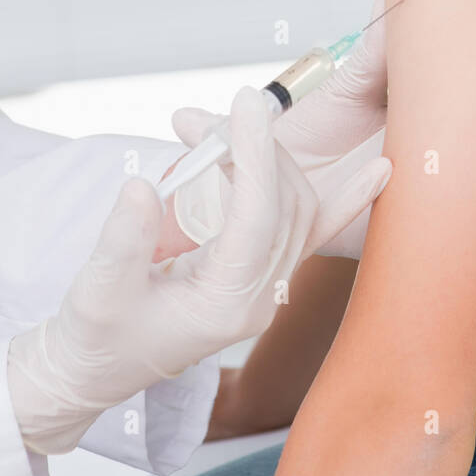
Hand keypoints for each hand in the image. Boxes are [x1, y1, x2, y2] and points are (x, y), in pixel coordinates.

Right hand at [7, 86, 390, 455]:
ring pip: (297, 207)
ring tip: (219, 128)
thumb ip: (121, 240)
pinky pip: (313, 231)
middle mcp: (262, 299)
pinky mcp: (266, 274)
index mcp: (226, 307)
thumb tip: (142, 186)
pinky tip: (380, 171)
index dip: (253, 156)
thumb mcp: (95, 291)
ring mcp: (270, 288)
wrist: (98, 370)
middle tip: (214, 113)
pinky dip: (345, 199)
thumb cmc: (97, 336)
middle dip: (256, 149)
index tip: (245, 105)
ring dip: (269, 159)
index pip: (255, 216)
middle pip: (284, 204)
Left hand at [171, 0, 475, 257]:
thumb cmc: (270, 168)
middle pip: (466, 104)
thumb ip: (224, 135)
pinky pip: (467, 213)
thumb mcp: (248, 155)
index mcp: (369, 97)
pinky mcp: (422, 216)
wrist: (279, 219)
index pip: (416, 65)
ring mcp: (422, 168)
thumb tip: (176, 118)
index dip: (453, 49)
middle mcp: (405, 128)